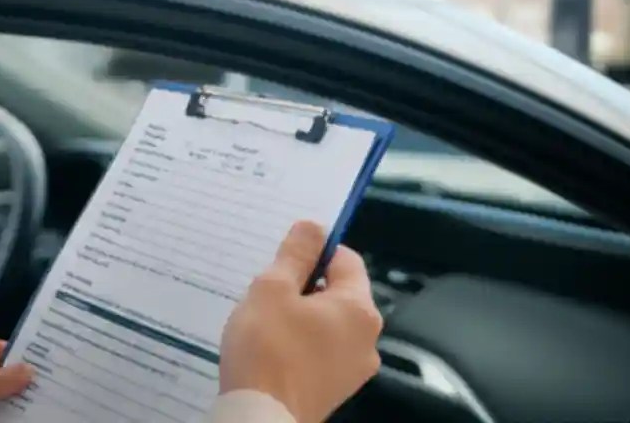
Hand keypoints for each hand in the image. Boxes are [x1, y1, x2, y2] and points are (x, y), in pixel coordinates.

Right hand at [218, 221, 382, 422]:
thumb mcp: (272, 289)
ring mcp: (355, 369)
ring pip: (328, 323)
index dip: (314, 252)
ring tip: (266, 324)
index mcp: (359, 309)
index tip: (282, 260)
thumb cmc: (267, 348)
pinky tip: (273, 350)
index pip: (345, 259)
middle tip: (268, 294)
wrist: (261, 417)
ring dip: (301, 315)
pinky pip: (322, 350)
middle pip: (338, 292)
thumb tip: (314, 226)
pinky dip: (301, 343)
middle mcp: (368, 339)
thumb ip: (296, 254)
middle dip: (303, 286)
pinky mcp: (337, 389)